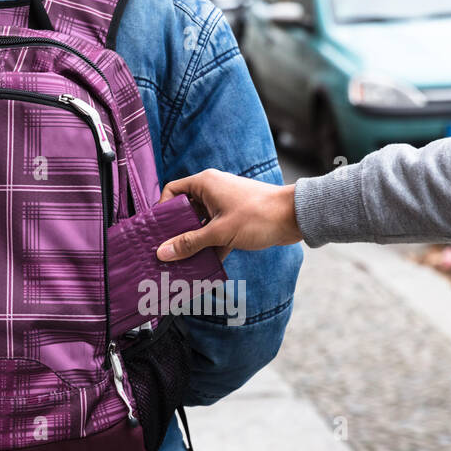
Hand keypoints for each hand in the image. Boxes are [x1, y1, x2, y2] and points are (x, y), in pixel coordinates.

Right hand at [156, 169, 302, 261]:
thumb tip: (163, 252)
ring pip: (200, 224)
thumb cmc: (258, 216)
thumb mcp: (219, 232)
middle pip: (185, 210)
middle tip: (165, 251)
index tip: (156, 231)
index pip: (172, 191)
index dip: (162, 210)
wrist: (294, 217)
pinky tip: (204, 266)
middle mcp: (213, 191)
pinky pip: (215, 233)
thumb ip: (189, 242)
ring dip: (193, 243)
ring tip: (181, 263)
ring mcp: (225, 205)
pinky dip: (210, 247)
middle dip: (176, 232)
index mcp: (205, 184)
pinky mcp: (235, 220)